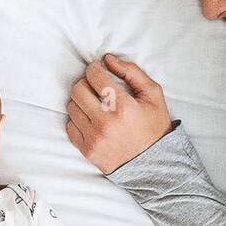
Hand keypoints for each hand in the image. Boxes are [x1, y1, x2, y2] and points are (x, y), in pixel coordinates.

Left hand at [67, 54, 173, 174]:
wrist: (153, 165)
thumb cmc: (154, 127)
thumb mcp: (153, 95)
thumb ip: (132, 72)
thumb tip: (108, 60)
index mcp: (124, 107)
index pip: (95, 76)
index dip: (94, 68)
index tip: (98, 70)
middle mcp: (106, 123)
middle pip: (77, 90)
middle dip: (86, 83)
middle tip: (96, 87)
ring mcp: (94, 138)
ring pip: (72, 107)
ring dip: (82, 102)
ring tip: (96, 105)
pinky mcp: (87, 150)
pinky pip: (70, 126)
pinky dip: (79, 120)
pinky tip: (92, 120)